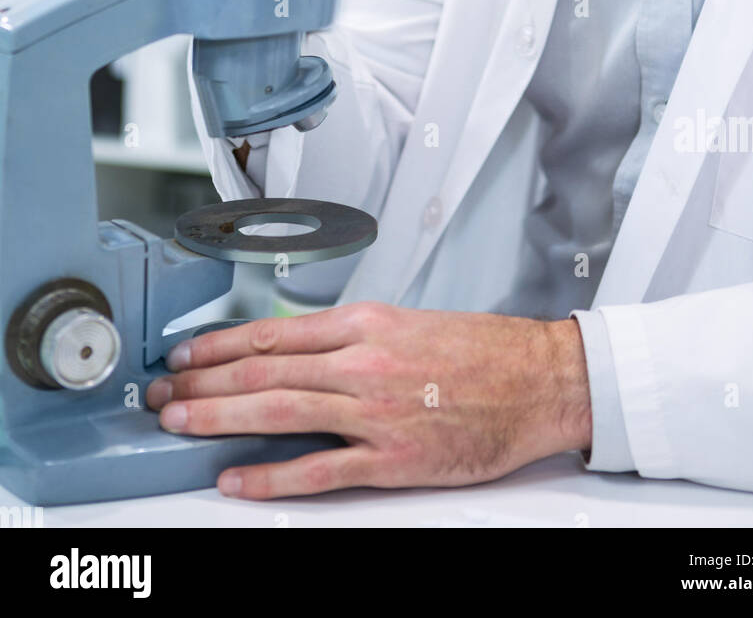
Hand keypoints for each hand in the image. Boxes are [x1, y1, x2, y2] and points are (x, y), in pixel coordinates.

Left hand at [145, 303, 591, 497]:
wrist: (539, 380)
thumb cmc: (482, 351)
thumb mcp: (408, 323)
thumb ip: (351, 337)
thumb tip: (293, 351)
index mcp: (367, 324)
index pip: (273, 332)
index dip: (219, 344)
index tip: (186, 352)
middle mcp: (364, 362)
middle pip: (264, 370)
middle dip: (205, 380)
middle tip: (164, 390)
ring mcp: (376, 411)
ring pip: (280, 412)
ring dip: (221, 417)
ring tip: (180, 422)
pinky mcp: (394, 458)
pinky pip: (320, 470)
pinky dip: (271, 477)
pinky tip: (238, 480)